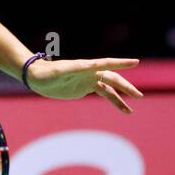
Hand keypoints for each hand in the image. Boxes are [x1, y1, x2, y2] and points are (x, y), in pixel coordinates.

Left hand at [27, 56, 143, 114]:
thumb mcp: (61, 71)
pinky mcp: (83, 89)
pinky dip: (112, 100)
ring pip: (109, 89)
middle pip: (113, 79)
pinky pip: (102, 94)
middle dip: (126, 87)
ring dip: (120, 99)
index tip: (135, 62)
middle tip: (138, 96)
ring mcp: (87, 81)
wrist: (36, 77)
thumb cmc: (47, 72)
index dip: (121, 63)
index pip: (107, 63)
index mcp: (86, 66)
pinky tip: (121, 107)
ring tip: (130, 111)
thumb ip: (77, 68)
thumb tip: (93, 64)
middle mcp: (90, 73)